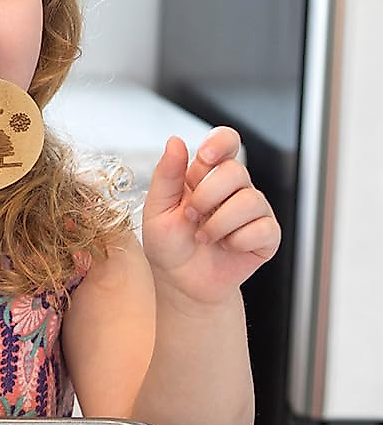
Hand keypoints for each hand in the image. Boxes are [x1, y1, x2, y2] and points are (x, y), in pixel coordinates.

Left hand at [140, 128, 280, 308]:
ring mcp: (253, 210)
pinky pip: (263, 228)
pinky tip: (226, 246)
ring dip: (218, 224)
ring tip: (204, 237)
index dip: (221, 142)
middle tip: (191, 217)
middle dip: (207, 197)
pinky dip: (237, 241)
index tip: (206, 156)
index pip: (226, 141)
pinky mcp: (267, 235)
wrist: (182, 283)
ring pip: (250, 200)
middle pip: (236, 171)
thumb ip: (167, 175)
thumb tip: (176, 141)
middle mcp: (234, 188)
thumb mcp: (157, 209)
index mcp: (206, 175)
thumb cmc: (169, 246)